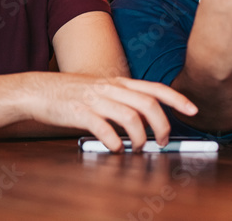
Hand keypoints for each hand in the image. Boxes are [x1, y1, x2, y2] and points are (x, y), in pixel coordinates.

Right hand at [24, 74, 197, 152]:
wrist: (38, 90)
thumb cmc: (71, 93)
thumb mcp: (101, 89)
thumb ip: (122, 99)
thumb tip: (144, 119)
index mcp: (118, 82)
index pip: (155, 88)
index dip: (177, 98)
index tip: (193, 110)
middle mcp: (110, 88)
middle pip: (148, 105)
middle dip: (162, 126)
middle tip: (162, 142)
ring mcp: (96, 100)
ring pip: (131, 118)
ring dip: (140, 138)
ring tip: (137, 148)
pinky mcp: (80, 113)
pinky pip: (105, 129)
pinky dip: (115, 143)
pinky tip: (114, 148)